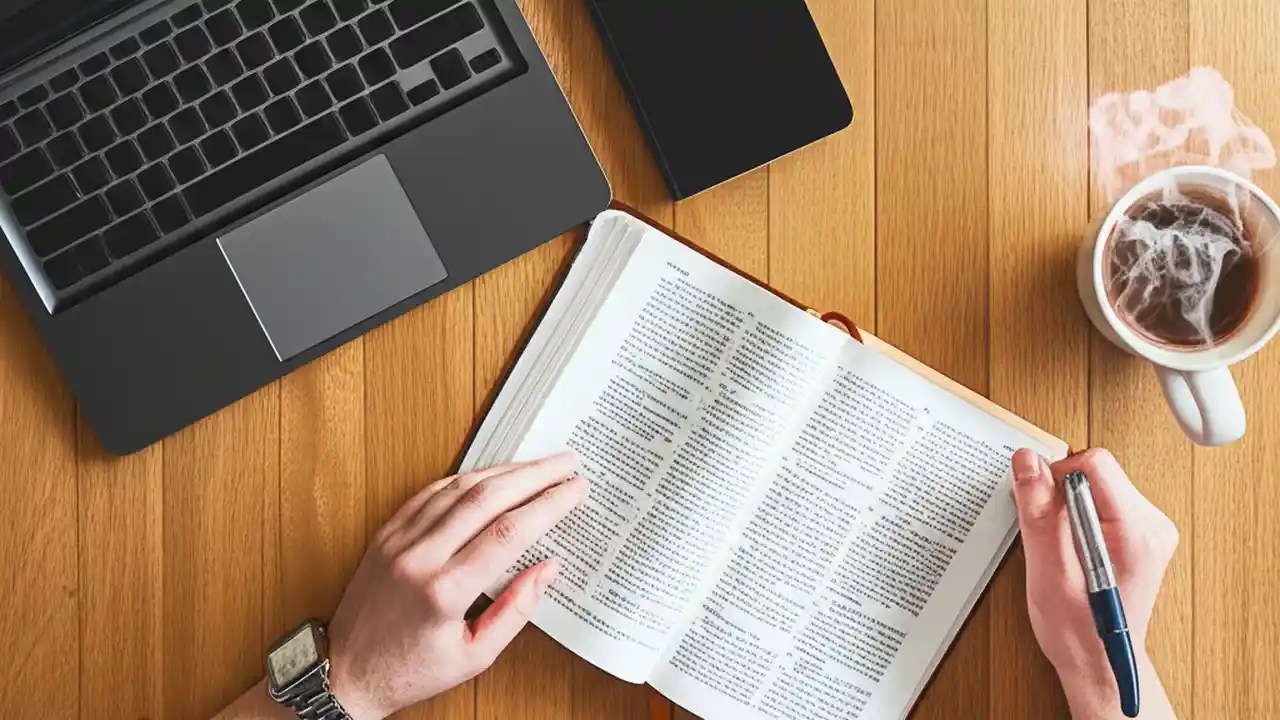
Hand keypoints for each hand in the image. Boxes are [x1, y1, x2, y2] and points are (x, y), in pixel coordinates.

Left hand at [326, 451, 586, 719]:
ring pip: (459, 488)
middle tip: (567, 464)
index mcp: (445, 592)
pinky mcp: (386, 534)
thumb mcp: (474, 658)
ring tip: (536, 466)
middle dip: (534, 475)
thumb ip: (515, 611)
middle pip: (488, 498)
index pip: (509, 532)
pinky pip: (430, 493)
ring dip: (503, 471)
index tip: (575, 490)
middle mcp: (420, 557)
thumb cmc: (411, 671)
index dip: (548, 505)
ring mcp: (399, 541)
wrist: (345, 673)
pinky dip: (465, 479)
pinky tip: (490, 475)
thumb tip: (549, 568)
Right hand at [1011, 448, 1178, 718]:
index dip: (1056, 478)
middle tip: (1050, 539)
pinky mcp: (1138, 533)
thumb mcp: (1048, 572)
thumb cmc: (1078, 631)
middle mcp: (1152, 525)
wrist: (1100, 663)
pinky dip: (1076, 517)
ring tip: (1062, 550)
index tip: (1041, 509)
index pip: (1095, 464)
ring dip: (1067, 509)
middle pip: (1096, 472)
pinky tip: (1071, 549)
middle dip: (1060, 496)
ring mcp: (1149, 529)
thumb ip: (1039, 512)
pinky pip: (1099, 502)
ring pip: (1095, 485)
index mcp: (1137, 532)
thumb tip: (1028, 462)